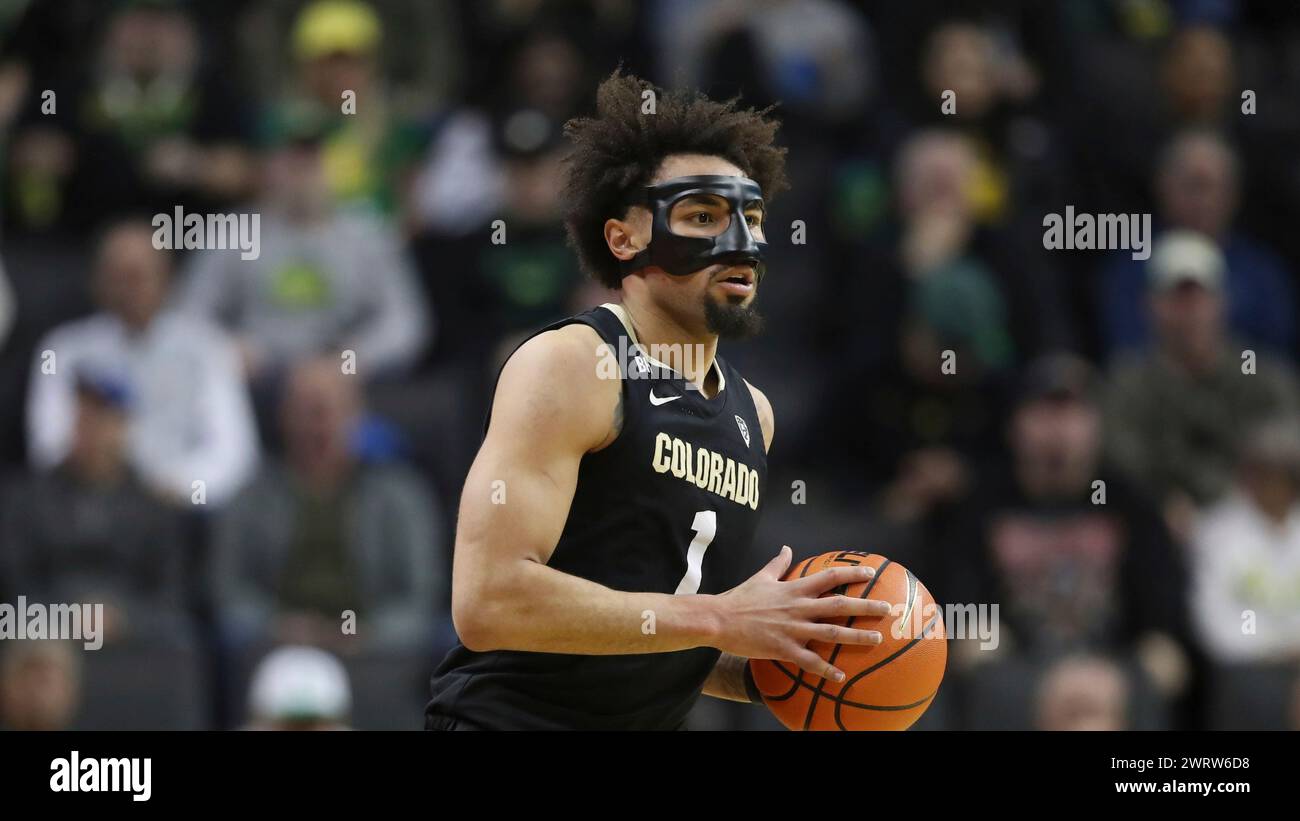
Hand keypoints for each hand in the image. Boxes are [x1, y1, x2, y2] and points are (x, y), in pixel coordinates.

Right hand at [711, 546, 891, 681]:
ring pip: (831, 633)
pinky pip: (810, 661)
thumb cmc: (739, 598)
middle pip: (839, 605)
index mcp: (794, 589)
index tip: (871, 573)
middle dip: (866, 606)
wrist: (718, 619)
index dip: (851, 574)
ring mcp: (792, 629)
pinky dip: (826, 669)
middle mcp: (798, 608)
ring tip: (877, 639)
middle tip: (887, 609)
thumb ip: (777, 564)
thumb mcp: (760, 577)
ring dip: (856, 636)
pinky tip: (841, 676)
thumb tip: (786, 548)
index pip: (829, 577)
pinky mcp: (783, 648)